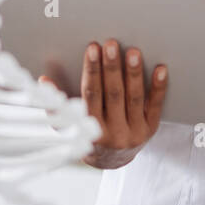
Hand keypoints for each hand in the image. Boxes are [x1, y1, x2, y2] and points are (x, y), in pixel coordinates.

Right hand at [40, 38, 167, 169]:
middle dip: (112, 67)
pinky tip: (161, 69)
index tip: (92, 49)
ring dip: (134, 73)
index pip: (91, 94)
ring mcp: (134, 131)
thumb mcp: (67, 127)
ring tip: (133, 52)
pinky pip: (155, 106)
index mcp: (90, 128)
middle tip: (111, 44)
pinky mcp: (151, 129)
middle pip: (113, 94)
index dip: (92, 70)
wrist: (112, 160)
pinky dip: (158, 87)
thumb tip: (44, 80)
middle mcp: (113, 131)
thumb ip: (57, 105)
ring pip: (134, 98)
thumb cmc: (86, 136)